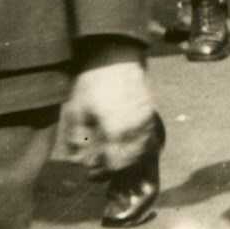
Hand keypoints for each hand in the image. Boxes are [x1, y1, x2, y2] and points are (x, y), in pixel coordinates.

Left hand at [56, 55, 160, 177]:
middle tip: (97, 165)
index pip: (114, 165)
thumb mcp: (77, 110)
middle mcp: (136, 129)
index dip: (101, 172)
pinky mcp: (151, 113)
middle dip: (113, 167)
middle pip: (129, 161)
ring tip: (110, 154)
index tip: (89, 171)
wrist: (116, 56)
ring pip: (142, 151)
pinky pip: (148, 138)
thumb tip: (77, 159)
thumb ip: (77, 139)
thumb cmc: (93, 82)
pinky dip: (137, 145)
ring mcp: (147, 121)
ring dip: (127, 157)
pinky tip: (124, 142)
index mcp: (117, 131)